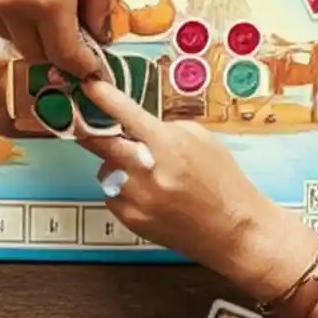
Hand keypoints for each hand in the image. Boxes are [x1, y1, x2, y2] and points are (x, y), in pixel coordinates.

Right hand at [0, 0, 118, 77]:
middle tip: (76, 41)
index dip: (81, 66)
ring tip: (52, 17)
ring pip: (12, 40)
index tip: (92, 67)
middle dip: (58, 54)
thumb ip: (102, 4)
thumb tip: (99, 37)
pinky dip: (15, 21)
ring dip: (34, 38)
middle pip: (35, 54)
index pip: (64, 54)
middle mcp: (13, 4)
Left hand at [74, 79, 302, 282]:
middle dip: (89, 131)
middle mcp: (148, 172)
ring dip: (117, 166)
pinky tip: (148, 195)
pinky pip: (113, 196)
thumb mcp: (203, 141)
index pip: (127, 115)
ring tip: (144, 173)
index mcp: (169, 146)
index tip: (90, 86)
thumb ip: (167, 129)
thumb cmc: (224, 183)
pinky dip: (123, 191)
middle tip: (82, 123)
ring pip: (106, 171)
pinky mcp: (132, 220)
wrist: (234, 231)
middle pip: (101, 144)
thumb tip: (139, 126)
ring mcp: (137, 199)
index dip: (105, 98)